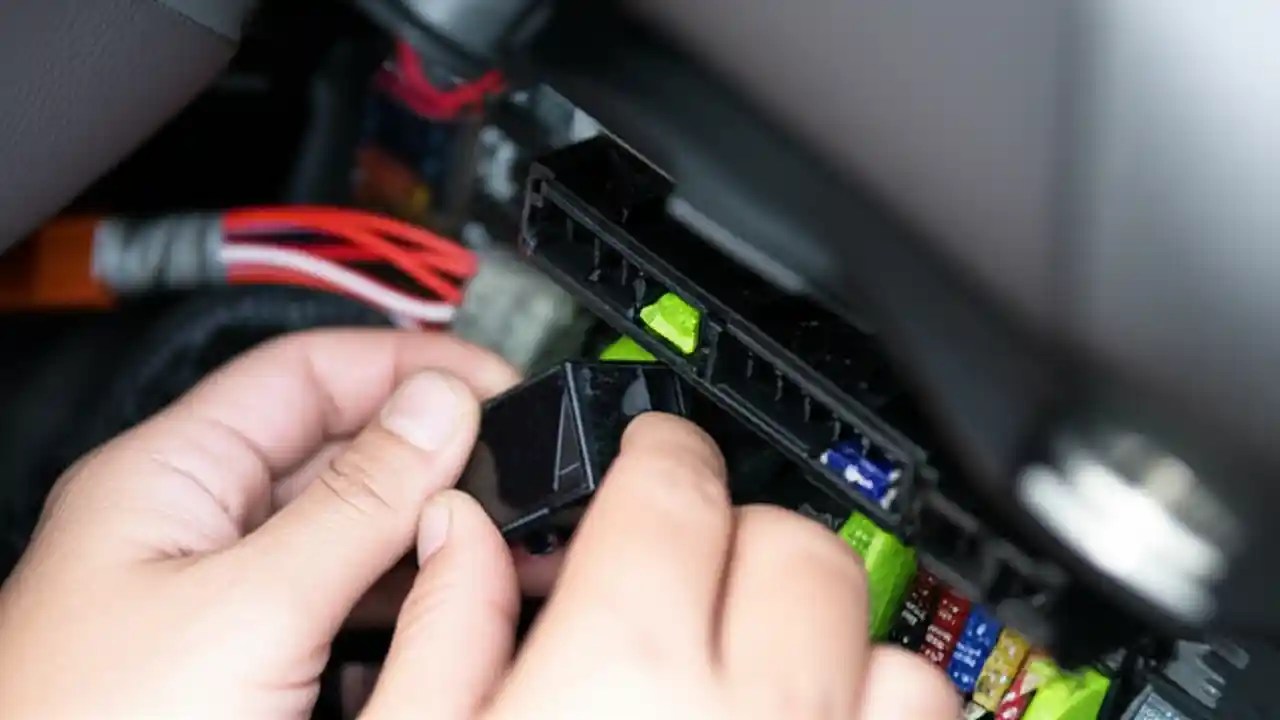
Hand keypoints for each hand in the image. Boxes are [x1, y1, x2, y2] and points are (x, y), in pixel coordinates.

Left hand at [0, 329, 521, 717]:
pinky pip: (345, 600)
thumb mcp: (250, 610)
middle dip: (432, 451)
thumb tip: (439, 407)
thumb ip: (355, 504)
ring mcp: (225, 599)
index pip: (303, 372)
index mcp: (166, 479)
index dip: (404, 365)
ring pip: (350, 529)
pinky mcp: (252, 661)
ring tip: (508, 538)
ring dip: (431, 526)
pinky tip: (454, 600)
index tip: (493, 386)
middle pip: (336, 449)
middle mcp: (196, 527)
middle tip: (517, 470)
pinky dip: (406, 593)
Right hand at [358, 414, 960, 719]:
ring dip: (827, 629)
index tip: (650, 455)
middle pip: (793, 546)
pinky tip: (815, 719)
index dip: (659, 446)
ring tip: (757, 656)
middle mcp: (747, 718)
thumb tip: (456, 527)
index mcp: (620, 671)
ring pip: (887, 646)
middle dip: (740, 528)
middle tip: (686, 563)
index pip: (673, 488)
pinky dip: (880, 705)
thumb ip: (438, 627)